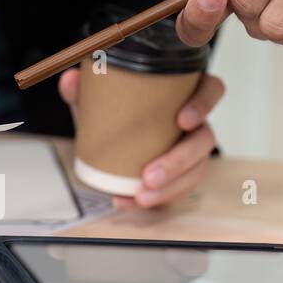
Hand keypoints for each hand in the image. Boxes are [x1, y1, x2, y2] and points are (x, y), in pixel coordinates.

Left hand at [59, 68, 221, 208]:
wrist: (116, 134)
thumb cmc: (122, 108)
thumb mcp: (103, 96)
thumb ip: (87, 88)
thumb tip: (70, 81)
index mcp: (185, 94)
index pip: (211, 90)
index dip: (203, 105)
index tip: (183, 120)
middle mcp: (196, 123)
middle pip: (204, 141)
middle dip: (179, 161)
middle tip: (150, 175)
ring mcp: (192, 151)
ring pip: (196, 171)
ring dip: (170, 188)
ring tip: (142, 196)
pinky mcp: (182, 175)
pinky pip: (177, 190)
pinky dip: (154, 200)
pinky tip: (130, 202)